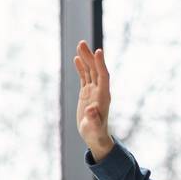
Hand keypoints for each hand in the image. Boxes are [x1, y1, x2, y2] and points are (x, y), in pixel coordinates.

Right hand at [73, 40, 112, 159]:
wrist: (94, 136)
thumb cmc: (95, 133)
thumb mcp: (93, 128)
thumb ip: (93, 119)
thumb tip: (91, 110)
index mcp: (103, 96)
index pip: (103, 76)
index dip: (101, 64)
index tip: (98, 51)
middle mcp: (99, 90)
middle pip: (96, 69)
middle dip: (90, 56)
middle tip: (82, 43)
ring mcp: (93, 91)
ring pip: (90, 70)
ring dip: (85, 58)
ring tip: (79, 45)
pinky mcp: (86, 93)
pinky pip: (84, 77)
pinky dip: (81, 67)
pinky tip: (77, 58)